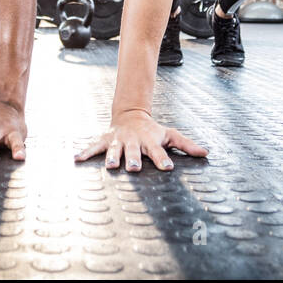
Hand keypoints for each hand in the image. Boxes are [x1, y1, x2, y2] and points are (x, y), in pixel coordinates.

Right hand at [74, 108, 208, 171]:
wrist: (130, 114)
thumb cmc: (152, 130)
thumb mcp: (169, 135)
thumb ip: (186, 145)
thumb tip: (205, 153)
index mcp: (149, 141)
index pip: (158, 152)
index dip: (162, 159)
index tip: (167, 168)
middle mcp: (133, 141)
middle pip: (134, 152)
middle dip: (133, 159)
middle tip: (134, 168)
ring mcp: (118, 141)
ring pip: (114, 150)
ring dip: (112, 157)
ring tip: (110, 166)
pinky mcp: (105, 140)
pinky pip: (94, 147)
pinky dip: (85, 152)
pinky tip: (77, 159)